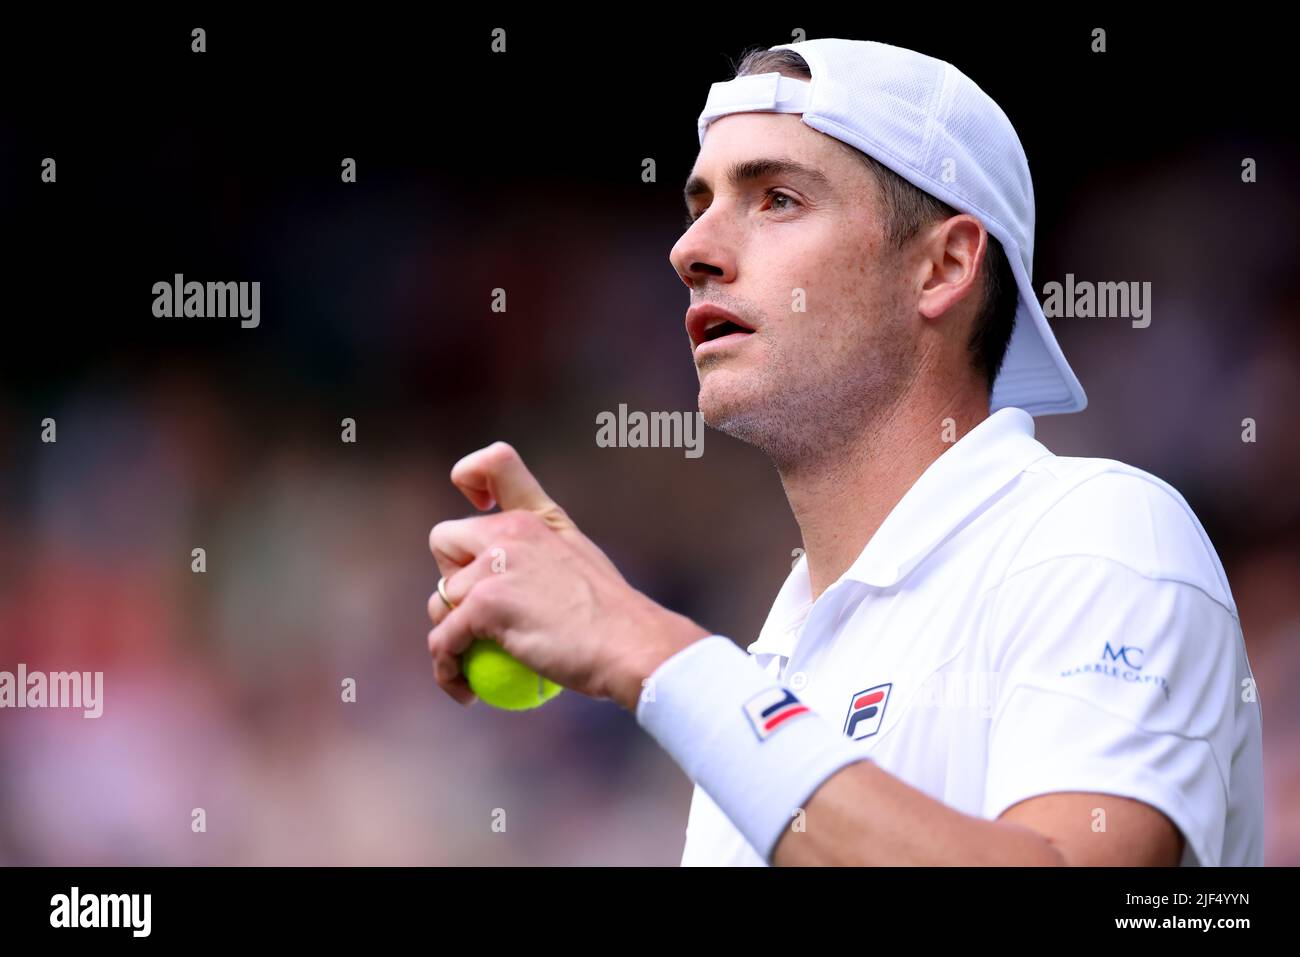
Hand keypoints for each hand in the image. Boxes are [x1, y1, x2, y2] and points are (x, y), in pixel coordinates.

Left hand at [426, 442, 710, 710]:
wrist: (632, 646)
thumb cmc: (614, 620)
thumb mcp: (583, 565)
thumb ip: (544, 558)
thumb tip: (515, 583)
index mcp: (539, 516)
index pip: (495, 462)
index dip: (470, 476)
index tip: (478, 506)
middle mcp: (513, 530)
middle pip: (444, 540)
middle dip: (449, 576)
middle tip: (477, 612)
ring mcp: (496, 564)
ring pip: (440, 598)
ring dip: (446, 634)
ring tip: (467, 665)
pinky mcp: (485, 604)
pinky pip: (443, 640)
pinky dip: (447, 670)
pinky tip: (465, 692)